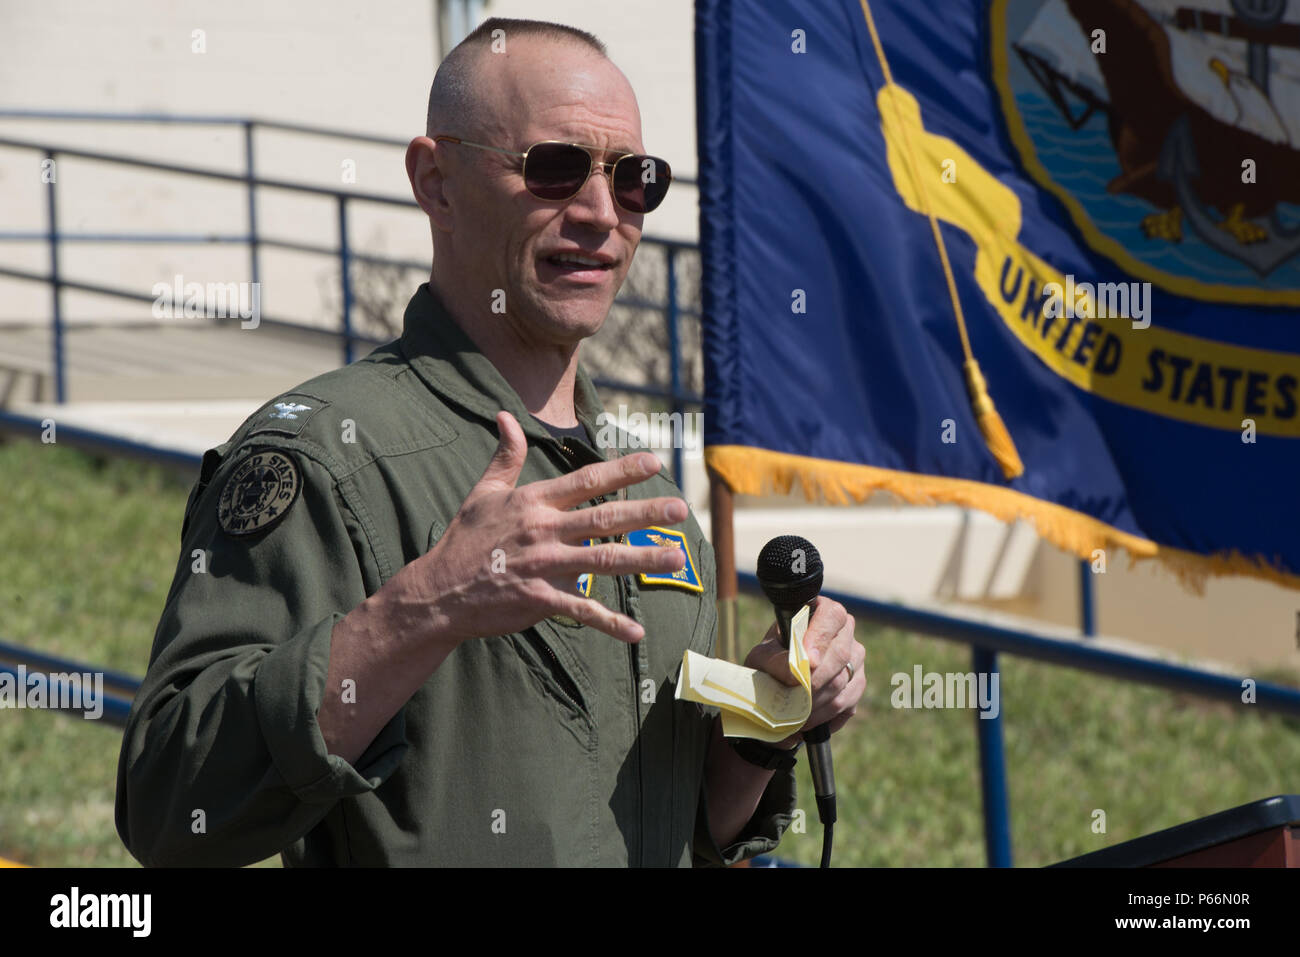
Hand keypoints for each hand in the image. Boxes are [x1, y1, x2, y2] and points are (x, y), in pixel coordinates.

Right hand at [390, 411, 687, 646]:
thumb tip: (505, 416)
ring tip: (676, 556)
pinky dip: (610, 623)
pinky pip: (582, 611)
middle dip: (646, 512)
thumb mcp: (483, 493)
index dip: (622, 470)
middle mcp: (543, 530)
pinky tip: (637, 632)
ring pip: (603, 560)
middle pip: (605, 518)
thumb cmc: (464, 540)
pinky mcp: (539, 600)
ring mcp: (543, 566)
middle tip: (681, 509)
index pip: (586, 481)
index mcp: (534, 502)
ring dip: (642, 559)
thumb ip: (504, 456)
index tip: (655, 462)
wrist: (438, 591)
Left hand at [743, 596, 865, 746]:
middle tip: (796, 696)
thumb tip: (794, 674)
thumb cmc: (769, 661)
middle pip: (841, 653)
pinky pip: (848, 702)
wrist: (774, 683)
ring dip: (818, 702)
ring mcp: (856, 659)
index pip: (832, 615)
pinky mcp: (858, 685)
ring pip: (844, 681)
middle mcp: (845, 632)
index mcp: (822, 612)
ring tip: (795, 715)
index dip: (821, 638)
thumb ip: (774, 661)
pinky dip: (825, 716)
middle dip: (816, 680)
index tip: (806, 662)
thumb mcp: (762, 657)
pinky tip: (807, 721)